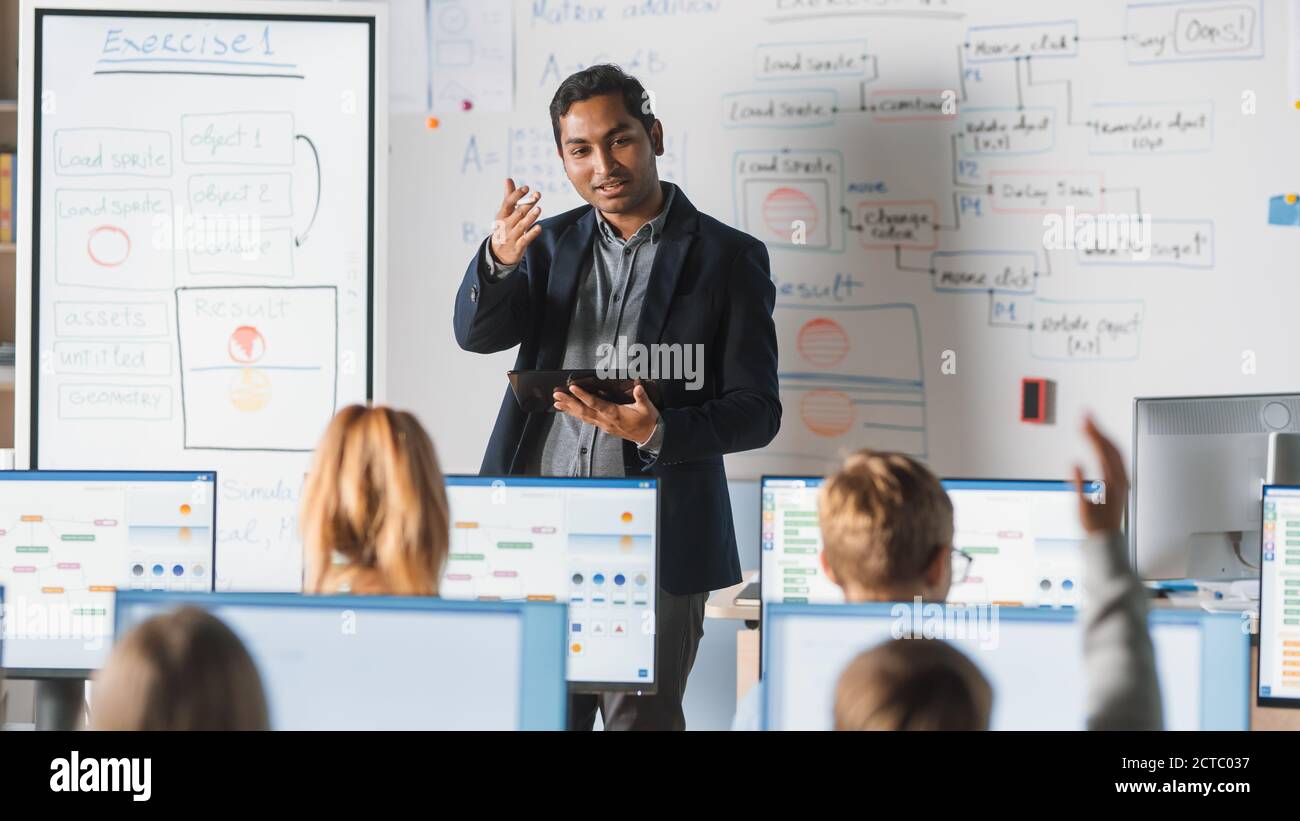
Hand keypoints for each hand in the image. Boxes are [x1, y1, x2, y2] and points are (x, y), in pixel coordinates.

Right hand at [490, 178, 542, 266]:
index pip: (508, 203)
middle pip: (517, 213)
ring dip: (530, 217)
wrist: (498, 254)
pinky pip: (525, 240)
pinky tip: (539, 227)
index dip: (516, 195)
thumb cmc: (504, 228)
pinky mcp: (517, 247)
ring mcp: (511, 236)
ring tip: (539, 208)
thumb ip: (509, 197)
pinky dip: (531, 234)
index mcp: (502, 215)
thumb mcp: (504, 214)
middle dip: (527, 204)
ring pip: (522, 226)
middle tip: (537, 194)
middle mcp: (505, 225)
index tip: (526, 187)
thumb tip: (508, 179)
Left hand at [554, 383, 658, 444]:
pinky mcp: (604, 426)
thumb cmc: (647, 421)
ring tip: (557, 403)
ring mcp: (604, 424)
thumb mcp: (647, 408)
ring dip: (569, 409)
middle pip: (584, 411)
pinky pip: (587, 420)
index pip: (595, 403)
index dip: (583, 396)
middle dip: (569, 402)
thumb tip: (638, 387)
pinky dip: (576, 415)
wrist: (649, 436)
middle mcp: (606, 420)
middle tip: (557, 395)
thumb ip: (641, 397)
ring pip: (583, 416)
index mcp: (615, 414)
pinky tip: (570, 411)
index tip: (573, 388)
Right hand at [1073, 414, 1127, 533]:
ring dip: (1103, 435)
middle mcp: (1120, 478)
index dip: (1092, 432)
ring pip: (1115, 450)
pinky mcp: (1120, 482)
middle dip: (1097, 428)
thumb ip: (1079, 485)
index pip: (1102, 450)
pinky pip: (1116, 457)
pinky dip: (1107, 445)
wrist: (1107, 540)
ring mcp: (1122, 479)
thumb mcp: (1082, 508)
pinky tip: (1100, 443)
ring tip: (1091, 425)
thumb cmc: (1094, 527)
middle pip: (1111, 446)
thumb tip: (1074, 464)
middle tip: (1085, 415)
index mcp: (1112, 481)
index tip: (1083, 419)